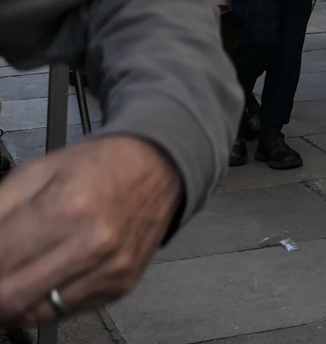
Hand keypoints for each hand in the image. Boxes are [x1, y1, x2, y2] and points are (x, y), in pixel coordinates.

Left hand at [0, 136, 182, 327]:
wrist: (156, 166)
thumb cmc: (98, 166)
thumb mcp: (35, 172)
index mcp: (67, 208)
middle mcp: (93, 243)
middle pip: (11, 296)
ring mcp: (111, 268)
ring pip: (35, 313)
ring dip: (14, 302)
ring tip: (13, 281)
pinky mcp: (121, 285)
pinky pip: (65, 312)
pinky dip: (45, 301)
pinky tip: (45, 280)